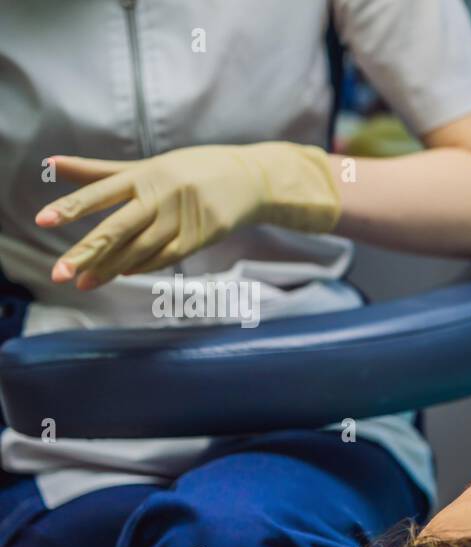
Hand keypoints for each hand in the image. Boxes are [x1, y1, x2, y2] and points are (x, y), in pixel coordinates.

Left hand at [36, 142, 340, 289]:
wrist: (250, 180)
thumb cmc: (193, 169)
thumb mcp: (148, 165)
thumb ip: (100, 170)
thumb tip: (51, 162)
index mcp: (143, 175)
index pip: (100, 192)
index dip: (72, 206)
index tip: (43, 221)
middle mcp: (159, 198)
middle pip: (117, 228)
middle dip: (87, 252)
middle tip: (60, 273)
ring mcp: (180, 220)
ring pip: (139, 249)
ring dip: (110, 268)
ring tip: (84, 283)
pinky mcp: (199, 238)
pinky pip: (164, 257)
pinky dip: (142, 266)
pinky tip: (121, 274)